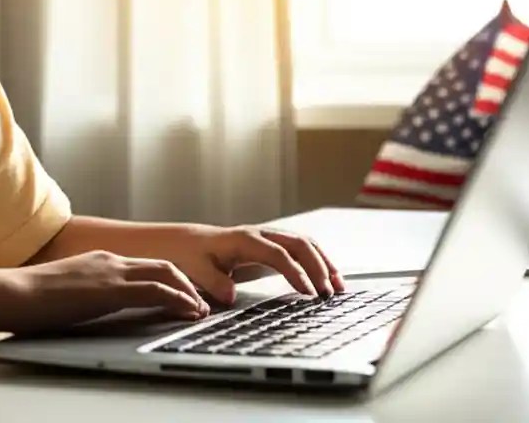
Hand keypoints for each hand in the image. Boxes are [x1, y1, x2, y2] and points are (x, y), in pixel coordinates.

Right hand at [6, 250, 211, 332]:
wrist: (12, 292)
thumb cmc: (29, 298)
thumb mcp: (65, 292)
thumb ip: (84, 294)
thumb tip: (91, 307)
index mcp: (99, 260)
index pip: (144, 265)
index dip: (168, 279)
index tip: (181, 295)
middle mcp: (110, 260)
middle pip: (162, 265)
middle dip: (186, 283)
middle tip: (199, 302)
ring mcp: (111, 272)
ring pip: (166, 274)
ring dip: (188, 292)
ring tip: (200, 311)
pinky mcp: (111, 289)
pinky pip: (156, 291)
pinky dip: (178, 300)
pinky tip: (187, 312)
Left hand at [152, 225, 344, 306]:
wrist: (189, 242)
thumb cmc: (192, 256)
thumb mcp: (196, 270)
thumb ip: (213, 282)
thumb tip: (230, 295)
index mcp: (244, 239)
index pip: (278, 254)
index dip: (295, 272)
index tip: (308, 293)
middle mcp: (260, 234)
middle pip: (299, 244)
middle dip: (318, 267)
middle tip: (329, 293)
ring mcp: (269, 237)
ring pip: (305, 244)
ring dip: (324, 263)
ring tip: (340, 287)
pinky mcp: (273, 245)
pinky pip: (302, 249)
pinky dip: (318, 262)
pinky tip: (329, 279)